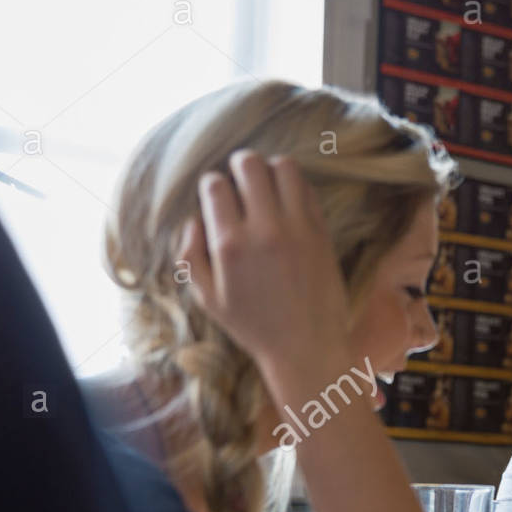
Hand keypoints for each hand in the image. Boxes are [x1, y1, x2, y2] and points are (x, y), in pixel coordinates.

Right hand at [179, 150, 350, 382]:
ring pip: (283, 167)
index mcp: (230, 245)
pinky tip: (287, 202)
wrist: (306, 347)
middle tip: (240, 183)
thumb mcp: (207, 299)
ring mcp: (298, 228)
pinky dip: (294, 186)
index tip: (217, 198)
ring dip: (270, 170)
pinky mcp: (321, 232)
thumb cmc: (253, 326)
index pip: (215, 185)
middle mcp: (264, 230)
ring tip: (266, 187)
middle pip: (248, 164)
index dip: (212, 186)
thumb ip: (189, 255)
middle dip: (238, 167)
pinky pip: (307, 189)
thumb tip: (194, 219)